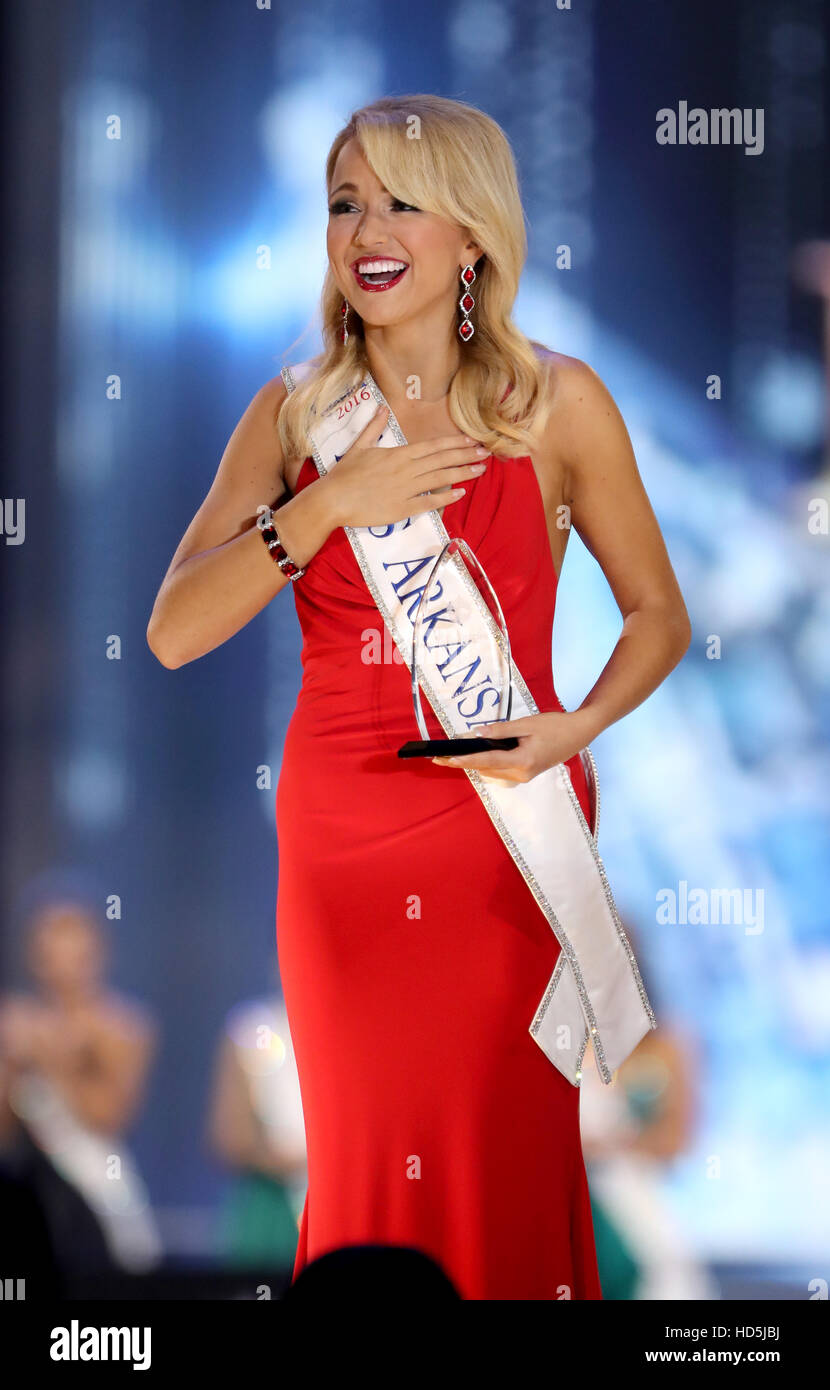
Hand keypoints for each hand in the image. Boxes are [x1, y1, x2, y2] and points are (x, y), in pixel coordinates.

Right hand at [323, 402, 490, 528]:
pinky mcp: (402, 508)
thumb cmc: (344, 474)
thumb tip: (383, 409)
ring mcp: (406, 489)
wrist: (333, 499)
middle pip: (442, 460)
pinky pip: (429, 502)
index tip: (471, 440)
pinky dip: (446, 497)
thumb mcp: (359, 446)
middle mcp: (406, 469)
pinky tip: (460, 493)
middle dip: (465, 455)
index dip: (454, 442)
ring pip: (440, 478)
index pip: (432, 446)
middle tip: (486, 453)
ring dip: (462, 473)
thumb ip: (374, 428)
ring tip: (480, 470)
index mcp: (398, 454)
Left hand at [430, 710, 592, 783]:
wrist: (579, 734)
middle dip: (463, 763)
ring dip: (473, 764)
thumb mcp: (527, 724)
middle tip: (440, 758)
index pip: (487, 761)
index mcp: (523, 761)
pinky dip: (486, 764)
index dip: (465, 760)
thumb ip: (501, 730)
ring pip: (491, 771)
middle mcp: (521, 773)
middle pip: (485, 769)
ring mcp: (524, 776)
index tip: (447, 759)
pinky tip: (475, 756)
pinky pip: (500, 770)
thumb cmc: (555, 726)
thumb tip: (478, 733)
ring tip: (451, 757)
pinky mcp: (525, 773)